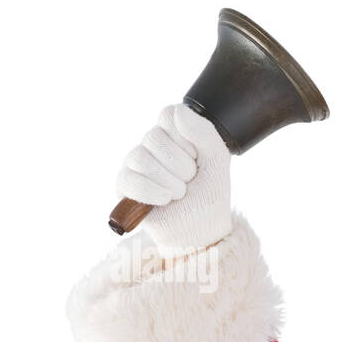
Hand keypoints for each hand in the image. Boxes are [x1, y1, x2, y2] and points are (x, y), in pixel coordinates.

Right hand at [116, 104, 231, 259]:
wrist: (200, 230)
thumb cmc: (208, 196)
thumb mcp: (217, 162)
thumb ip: (205, 133)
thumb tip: (179, 110)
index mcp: (174, 134)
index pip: (168, 115)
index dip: (187, 139)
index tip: (197, 158)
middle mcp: (151, 145)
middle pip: (153, 138)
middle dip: (181, 166)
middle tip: (190, 181)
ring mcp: (135, 163)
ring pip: (141, 158)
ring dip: (170, 182)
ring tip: (179, 194)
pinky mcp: (124, 185)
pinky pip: (129, 179)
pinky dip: (152, 192)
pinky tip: (165, 200)